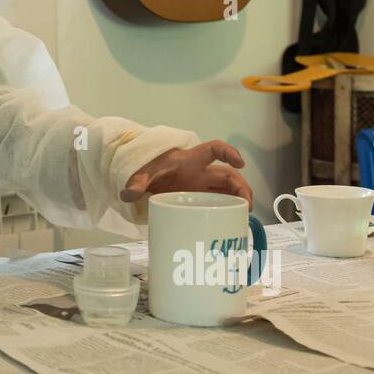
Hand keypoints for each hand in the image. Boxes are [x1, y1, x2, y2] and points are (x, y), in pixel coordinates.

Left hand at [120, 140, 252, 209]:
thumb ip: (136, 181)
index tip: (240, 163)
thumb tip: (127, 194)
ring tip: (244, 216)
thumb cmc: (151, 168)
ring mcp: (203, 188)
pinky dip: (228, 213)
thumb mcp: (143, 172)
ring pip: (228, 192)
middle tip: (246, 204)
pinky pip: (219, 205)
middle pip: (228, 176)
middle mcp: (202, 173)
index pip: (214, 149)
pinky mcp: (200, 202)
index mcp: (191, 160)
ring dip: (239, 201)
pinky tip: (232, 224)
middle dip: (241, 187)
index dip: (229, 152)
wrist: (148, 178)